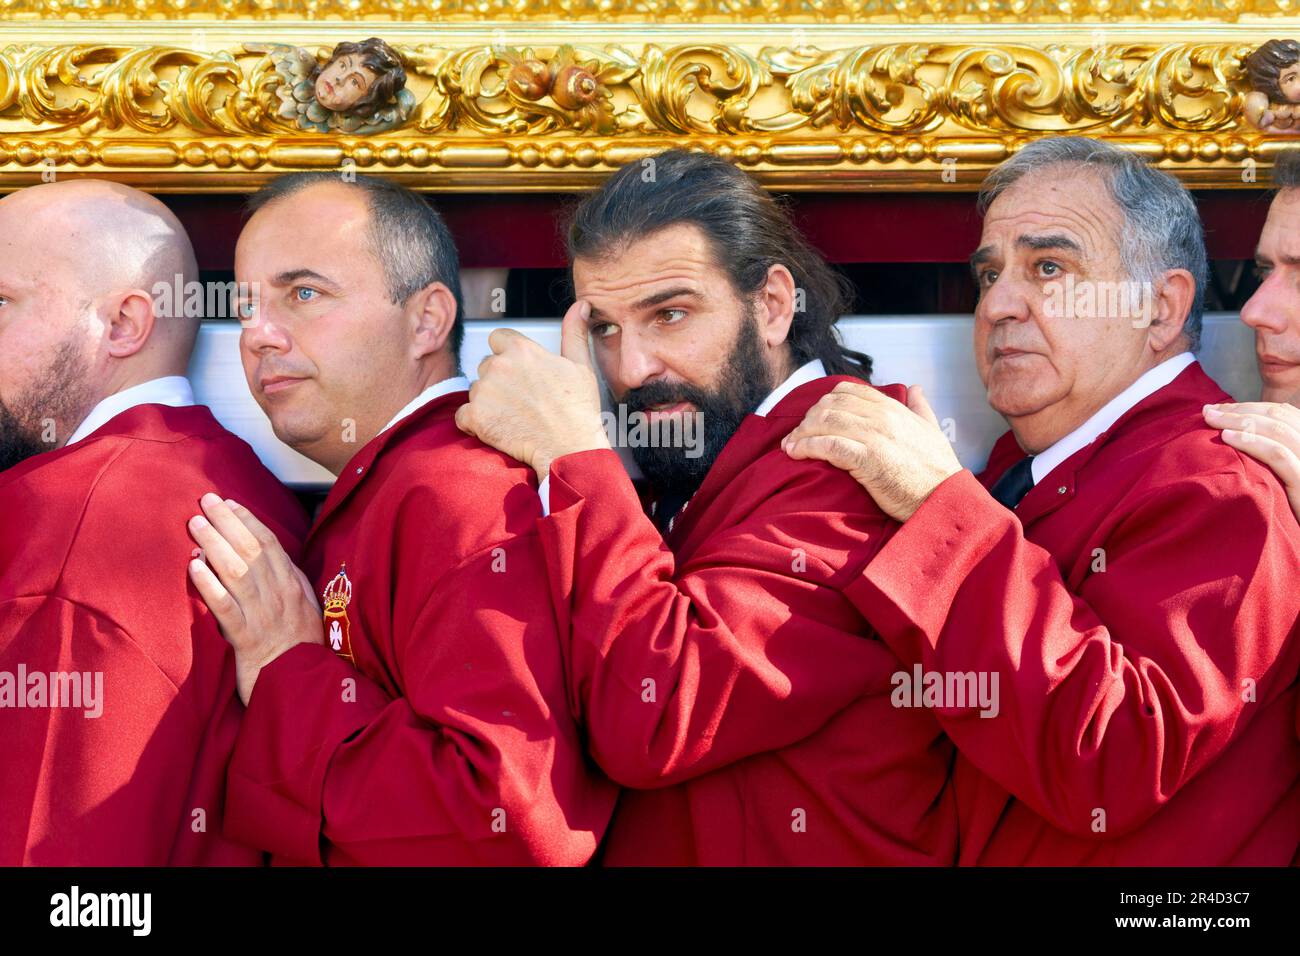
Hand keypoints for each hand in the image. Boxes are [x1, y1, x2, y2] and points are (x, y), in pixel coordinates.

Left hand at [186, 493, 323, 704]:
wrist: (302, 687)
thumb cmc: (301, 648)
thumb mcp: (306, 608)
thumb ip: (291, 582)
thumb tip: (275, 558)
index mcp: (292, 586)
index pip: (270, 544)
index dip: (249, 521)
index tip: (230, 503)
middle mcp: (278, 596)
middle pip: (251, 551)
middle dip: (228, 522)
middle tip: (206, 502)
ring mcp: (262, 616)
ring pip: (237, 573)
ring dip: (215, 545)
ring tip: (196, 525)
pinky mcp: (246, 639)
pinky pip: (226, 607)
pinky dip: (210, 585)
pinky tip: (195, 567)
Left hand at [456, 299, 610, 480]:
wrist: (569, 448)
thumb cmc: (578, 411)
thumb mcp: (581, 365)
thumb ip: (574, 332)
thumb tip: (580, 307)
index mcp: (521, 349)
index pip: (497, 338)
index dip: (507, 355)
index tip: (519, 372)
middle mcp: (499, 366)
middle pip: (486, 365)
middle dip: (498, 380)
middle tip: (521, 399)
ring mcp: (485, 391)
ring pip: (476, 390)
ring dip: (488, 401)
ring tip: (514, 416)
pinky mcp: (476, 417)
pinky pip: (463, 415)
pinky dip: (475, 423)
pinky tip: (497, 428)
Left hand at [781, 382, 961, 521]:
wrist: (945, 501)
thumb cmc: (938, 472)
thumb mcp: (933, 431)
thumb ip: (921, 408)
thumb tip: (915, 388)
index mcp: (894, 409)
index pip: (849, 391)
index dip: (824, 402)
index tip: (813, 419)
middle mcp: (883, 417)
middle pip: (830, 405)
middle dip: (807, 419)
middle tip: (796, 436)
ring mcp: (875, 437)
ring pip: (825, 422)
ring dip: (801, 434)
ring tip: (790, 447)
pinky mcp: (868, 460)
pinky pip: (828, 445)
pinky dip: (807, 447)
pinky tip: (796, 454)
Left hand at [1204, 401, 1299, 521]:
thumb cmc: (1293, 509)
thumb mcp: (1285, 476)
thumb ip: (1273, 454)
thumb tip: (1235, 435)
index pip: (1282, 413)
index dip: (1250, 407)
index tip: (1218, 408)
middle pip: (1278, 416)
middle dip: (1240, 410)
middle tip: (1207, 411)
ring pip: (1277, 430)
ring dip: (1240, 421)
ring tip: (1211, 420)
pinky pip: (1278, 455)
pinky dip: (1252, 443)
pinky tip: (1227, 438)